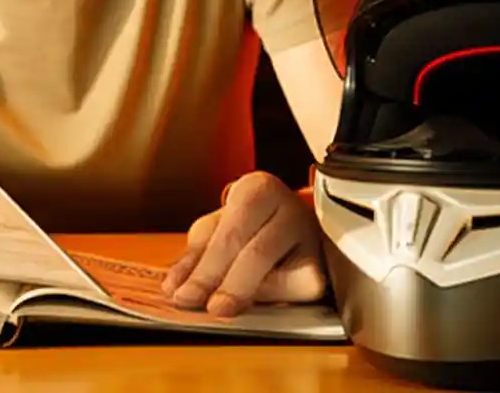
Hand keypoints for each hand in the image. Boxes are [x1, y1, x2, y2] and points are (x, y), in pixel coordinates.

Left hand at [161, 171, 325, 317]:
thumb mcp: (218, 229)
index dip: (206, 268)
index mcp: (259, 189)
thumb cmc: (252, 226)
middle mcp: (290, 208)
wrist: (296, 223)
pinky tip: (257, 303)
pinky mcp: (325, 267)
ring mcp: (312, 238)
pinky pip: (299, 288)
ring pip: (282, 274)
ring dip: (248, 294)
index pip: (230, 233)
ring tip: (222, 309)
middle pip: (255, 252)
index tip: (182, 295)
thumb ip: (196, 256)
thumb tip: (174, 287)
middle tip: (205, 307)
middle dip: (225, 284)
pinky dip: (276, 299)